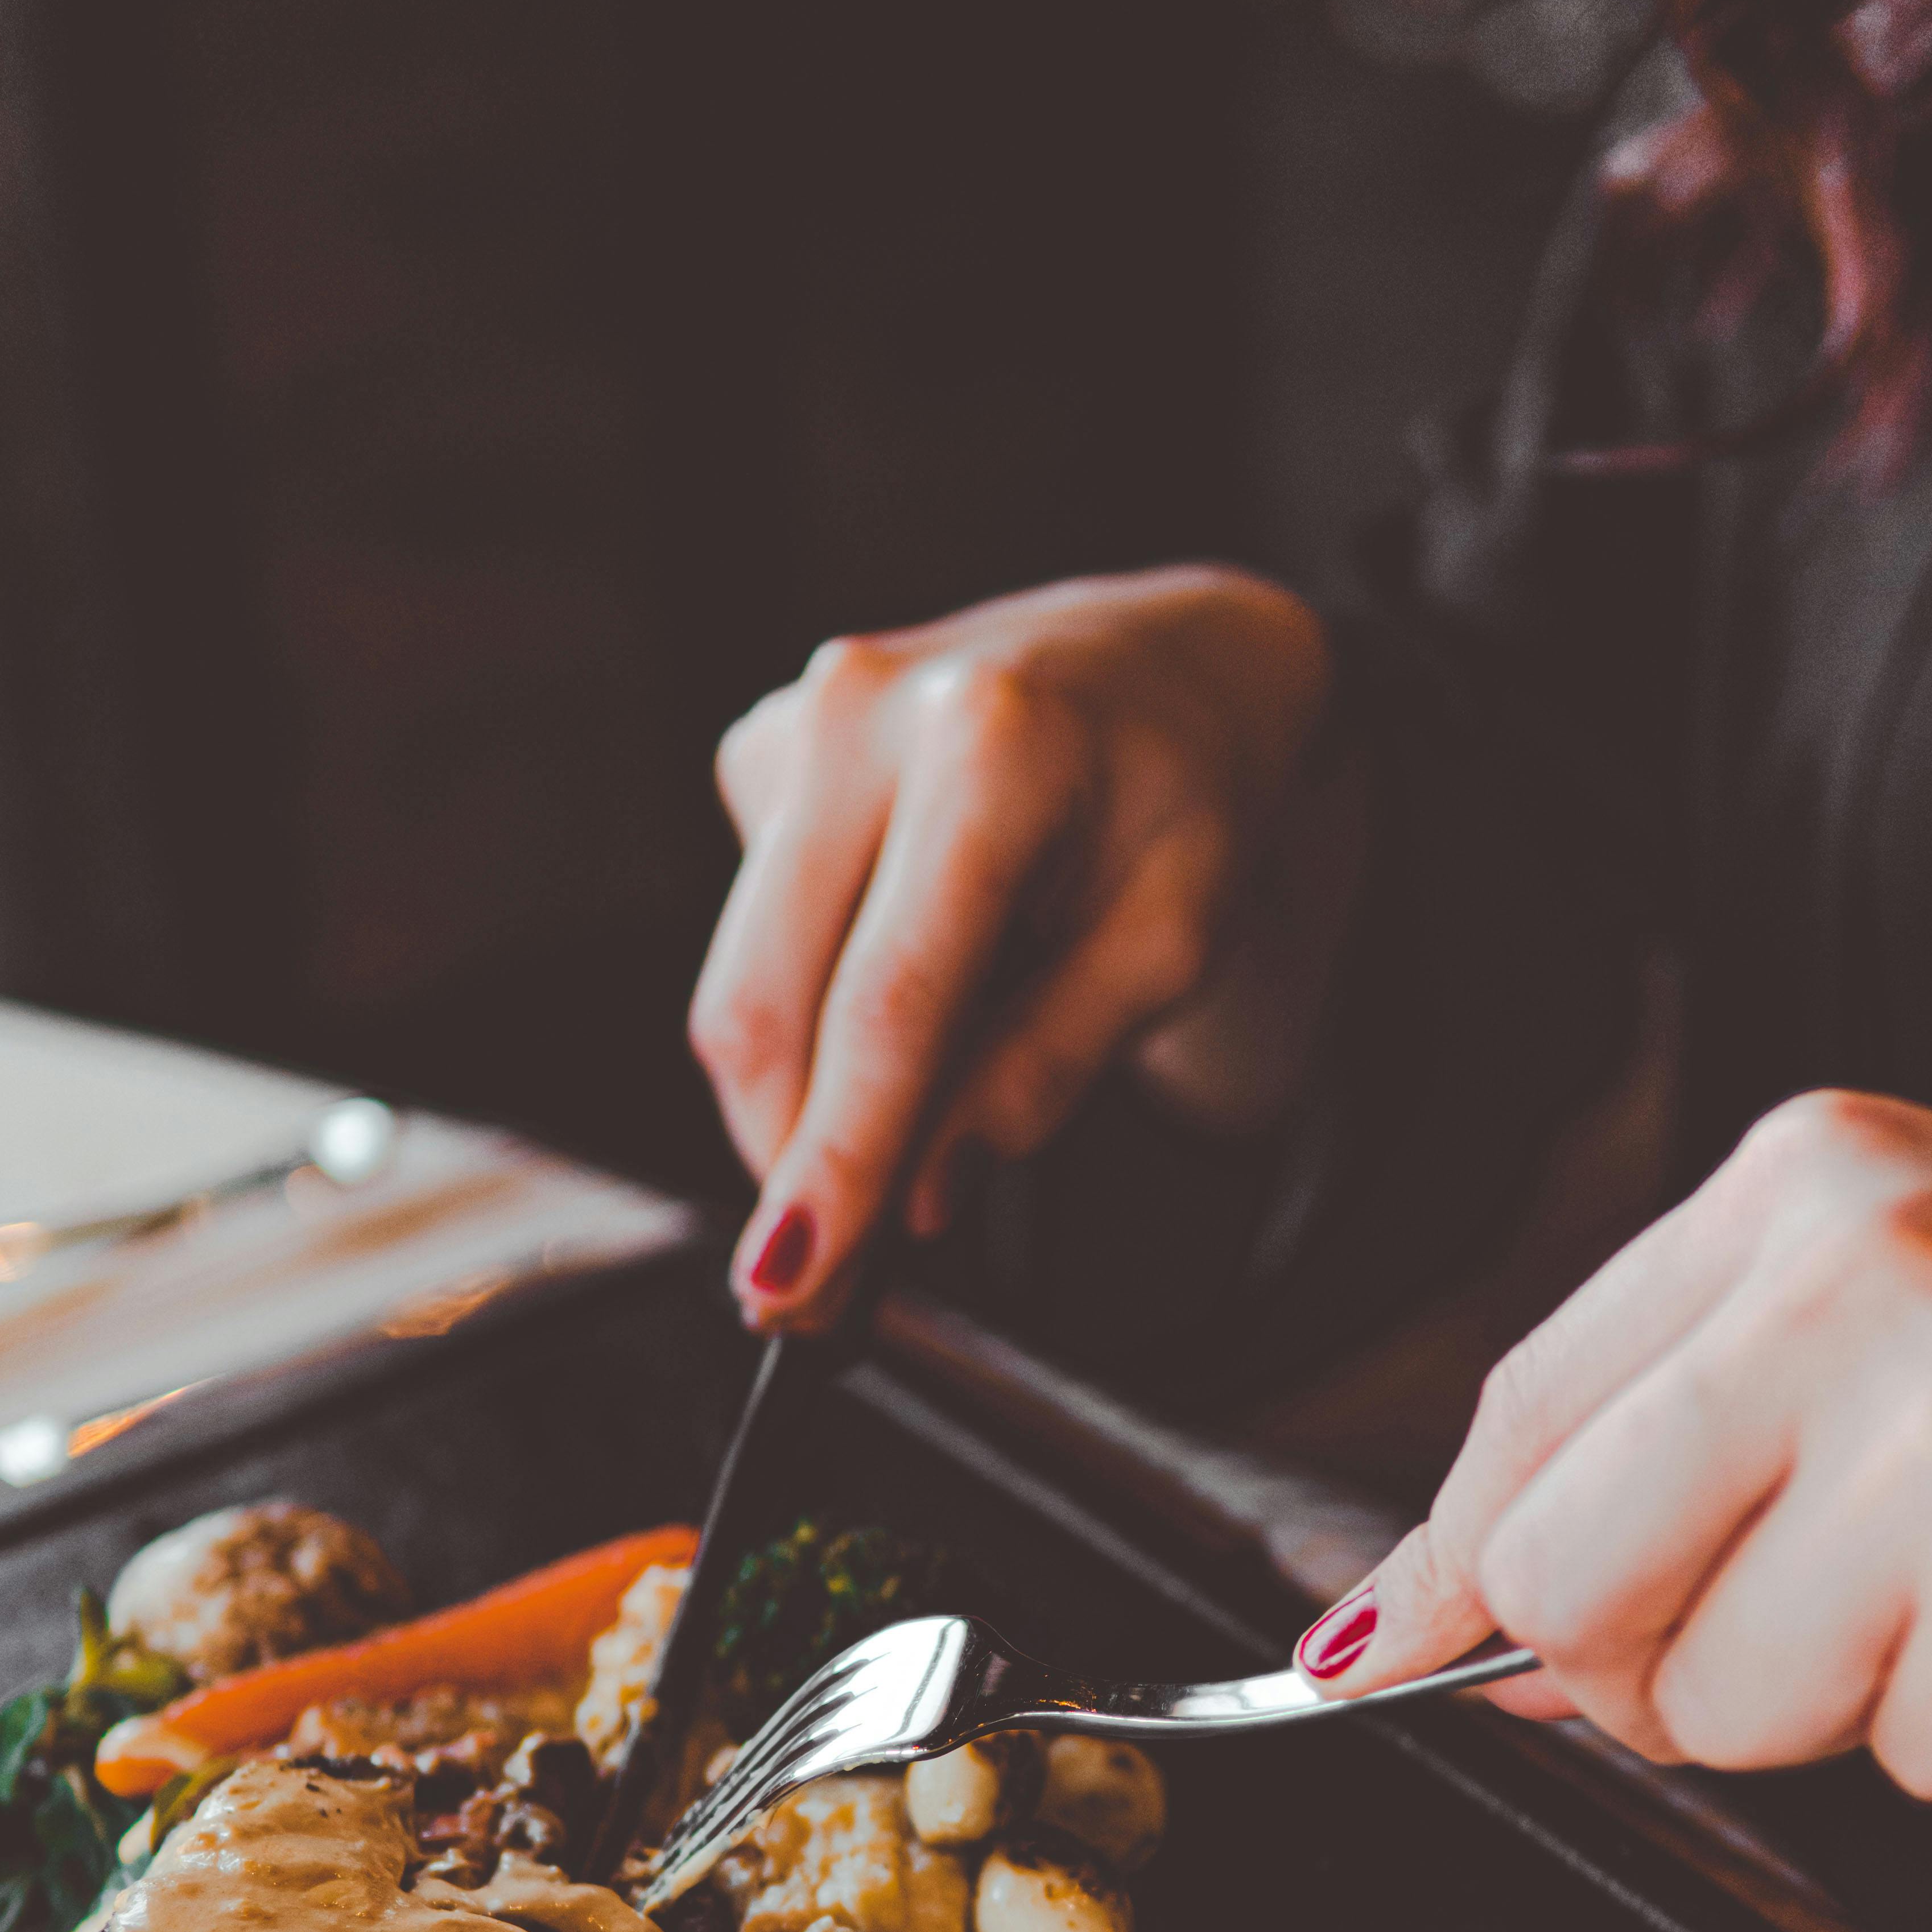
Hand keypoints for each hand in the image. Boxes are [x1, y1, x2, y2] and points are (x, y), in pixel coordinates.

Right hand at [691, 567, 1335, 1326]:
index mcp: (993, 752)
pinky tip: (903, 965)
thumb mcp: (1168, 946)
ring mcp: (799, 719)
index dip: (834, 1157)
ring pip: (744, 978)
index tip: (795, 1279)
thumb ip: (1041, 1072)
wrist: (1173, 651)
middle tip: (812, 1280)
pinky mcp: (765, 744)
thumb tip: (918, 1191)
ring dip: (798, 1090)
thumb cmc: (1187, 793)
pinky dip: (811, 998)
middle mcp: (865, 714)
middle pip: (768, 999)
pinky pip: (755, 927)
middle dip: (782, 1156)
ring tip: (894, 1130)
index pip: (887, 1004)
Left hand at [1297, 1090, 1931, 1801]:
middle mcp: (1867, 1269)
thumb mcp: (1911, 1321)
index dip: (1449, 1563)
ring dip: (1859, 1699)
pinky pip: (1919, 1752)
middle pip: (1567, 1576)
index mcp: (1811, 1185)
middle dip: (1654, 1663)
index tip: (1375, 1653)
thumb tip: (1448, 1619)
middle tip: (1824, 1617)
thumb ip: (1682, 1443)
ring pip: (1729, 1701)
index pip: (1522, 1408)